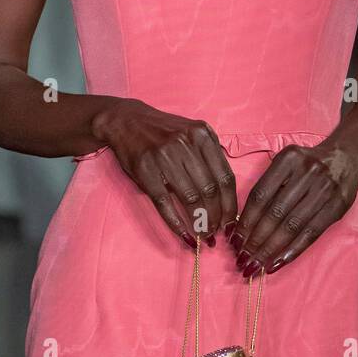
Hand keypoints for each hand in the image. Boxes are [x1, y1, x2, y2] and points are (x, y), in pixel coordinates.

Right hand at [90, 99, 237, 248]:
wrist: (127, 121)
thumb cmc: (164, 130)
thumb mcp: (192, 131)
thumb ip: (210, 153)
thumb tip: (226, 191)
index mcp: (202, 135)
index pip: (225, 176)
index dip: (230, 204)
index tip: (230, 220)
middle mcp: (185, 144)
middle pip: (210, 189)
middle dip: (217, 216)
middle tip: (217, 232)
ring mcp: (164, 158)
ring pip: (191, 198)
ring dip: (200, 221)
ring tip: (204, 235)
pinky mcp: (146, 171)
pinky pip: (165, 203)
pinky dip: (176, 223)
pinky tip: (185, 234)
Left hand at [226, 140, 357, 275]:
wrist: (346, 157)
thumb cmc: (307, 165)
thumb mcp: (286, 163)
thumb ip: (269, 186)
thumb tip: (245, 222)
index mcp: (288, 159)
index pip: (260, 195)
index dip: (246, 220)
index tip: (235, 240)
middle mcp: (307, 172)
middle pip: (275, 213)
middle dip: (256, 239)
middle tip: (242, 258)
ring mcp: (324, 189)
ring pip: (292, 225)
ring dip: (271, 249)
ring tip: (256, 265)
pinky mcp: (337, 206)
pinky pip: (312, 233)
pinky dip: (293, 250)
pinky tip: (278, 263)